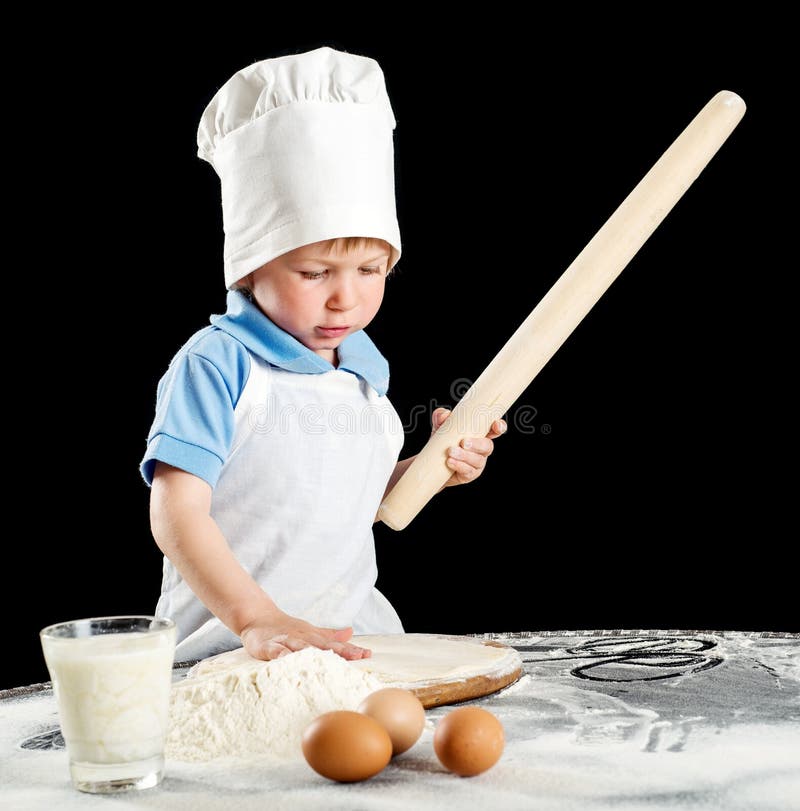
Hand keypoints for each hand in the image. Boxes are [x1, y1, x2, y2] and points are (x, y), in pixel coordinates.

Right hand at [239, 611, 371, 660]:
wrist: (256, 617)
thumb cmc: (286, 629)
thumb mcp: (309, 632)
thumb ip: (329, 635)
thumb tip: (351, 632)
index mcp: (312, 637)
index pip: (334, 645)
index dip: (350, 649)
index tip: (367, 654)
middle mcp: (302, 638)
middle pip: (323, 646)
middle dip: (341, 651)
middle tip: (358, 656)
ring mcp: (285, 641)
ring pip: (302, 648)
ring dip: (316, 654)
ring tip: (332, 660)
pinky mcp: (268, 646)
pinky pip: (276, 652)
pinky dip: (283, 656)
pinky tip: (289, 662)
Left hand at [433, 407, 506, 486]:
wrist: (431, 463)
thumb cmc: (442, 441)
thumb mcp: (440, 427)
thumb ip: (441, 417)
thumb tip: (445, 414)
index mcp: (479, 434)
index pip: (494, 429)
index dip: (499, 427)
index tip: (496, 425)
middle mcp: (481, 449)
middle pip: (488, 446)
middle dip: (477, 444)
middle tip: (464, 442)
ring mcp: (477, 463)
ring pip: (477, 460)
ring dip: (464, 456)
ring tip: (450, 452)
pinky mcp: (469, 475)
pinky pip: (468, 472)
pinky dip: (459, 465)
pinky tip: (450, 462)